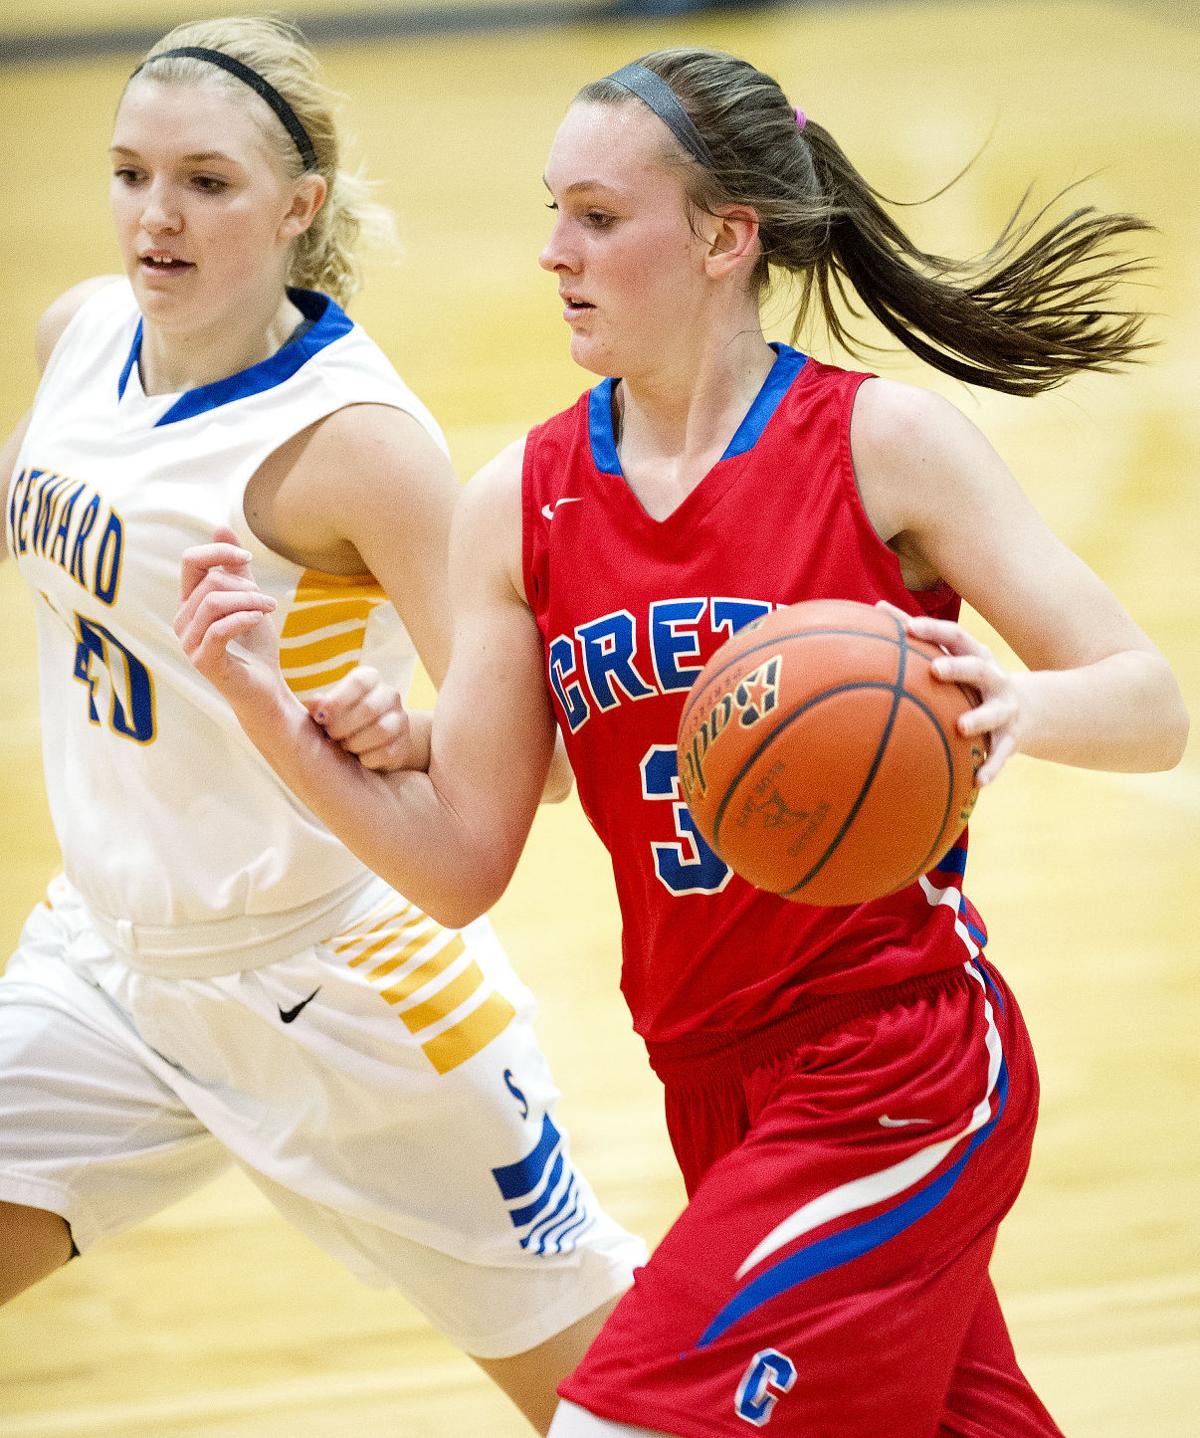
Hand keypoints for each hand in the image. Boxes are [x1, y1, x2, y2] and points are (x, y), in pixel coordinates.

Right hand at [176, 526, 282, 713]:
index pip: (191, 561)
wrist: (265, 687)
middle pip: (209, 583)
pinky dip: (243, 618)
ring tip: (268, 610)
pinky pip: (219, 629)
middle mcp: (182, 620)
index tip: (247, 558)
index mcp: (189, 602)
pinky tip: (259, 620)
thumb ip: (233, 567)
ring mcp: (189, 642)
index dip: (218, 552)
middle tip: (268, 601)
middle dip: (245, 586)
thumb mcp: (247, 598)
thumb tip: (220, 527)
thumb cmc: (254, 645)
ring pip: (213, 603)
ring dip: (249, 602)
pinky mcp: (204, 661)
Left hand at [304, 666, 421, 771]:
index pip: (359, 682)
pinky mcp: (404, 744)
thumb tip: (315, 703)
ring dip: (356, 742)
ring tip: (344, 747)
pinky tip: (359, 758)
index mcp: (370, 679)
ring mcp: (401, 719)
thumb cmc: (344, 720)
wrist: (371, 742)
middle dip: (343, 725)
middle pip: (369, 708)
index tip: (321, 717)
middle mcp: (389, 695)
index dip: (338, 701)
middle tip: (330, 736)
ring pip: (381, 730)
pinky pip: (388, 752)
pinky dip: (368, 758)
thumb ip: (321, 705)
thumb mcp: (330, 709)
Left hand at [876, 602, 1020, 784]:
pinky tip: (978, 780)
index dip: (934, 629)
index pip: (956, 636)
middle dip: (959, 668)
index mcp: (975, 656)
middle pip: (978, 668)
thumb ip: (917, 636)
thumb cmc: (970, 679)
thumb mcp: (953, 656)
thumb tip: (875, 608)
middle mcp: (994, 678)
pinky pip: (1002, 753)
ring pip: (995, 712)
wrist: (1025, 709)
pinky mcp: (1011, 738)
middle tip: (935, 670)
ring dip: (979, 718)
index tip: (910, 627)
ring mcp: (1005, 708)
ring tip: (961, 726)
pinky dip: (991, 766)